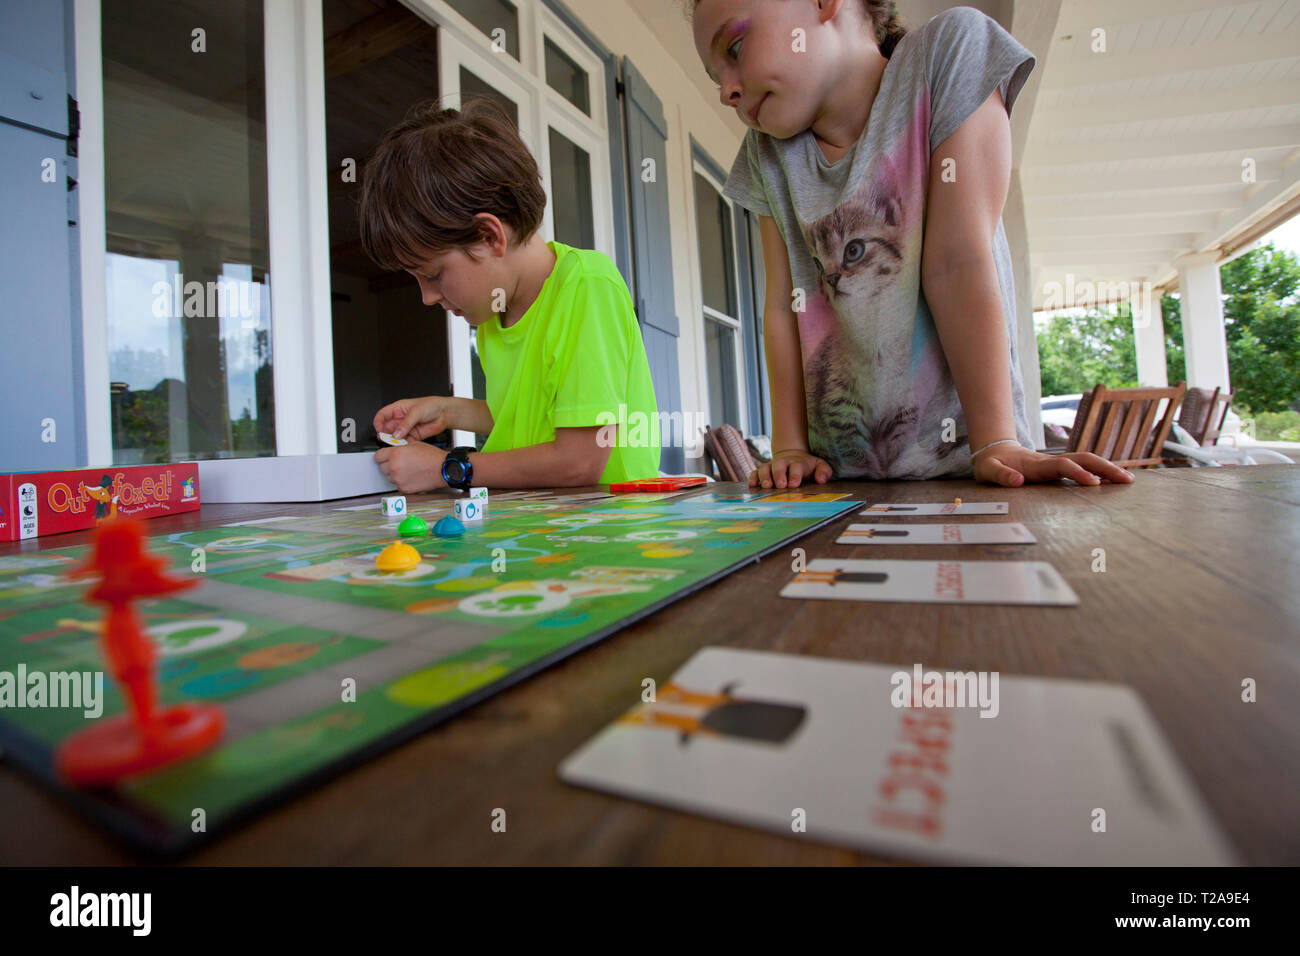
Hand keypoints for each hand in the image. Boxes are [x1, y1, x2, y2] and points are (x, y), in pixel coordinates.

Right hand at [373, 396, 455, 441]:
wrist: (445, 413)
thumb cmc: (431, 406)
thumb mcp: (416, 412)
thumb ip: (406, 424)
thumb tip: (396, 434)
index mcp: (397, 409)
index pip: (382, 415)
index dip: (378, 423)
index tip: (379, 430)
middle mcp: (400, 419)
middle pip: (387, 428)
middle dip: (385, 435)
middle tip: (387, 440)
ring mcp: (406, 428)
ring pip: (394, 437)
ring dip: (394, 442)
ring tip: (396, 444)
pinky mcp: (412, 436)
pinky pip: (404, 442)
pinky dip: (402, 446)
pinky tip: (404, 447)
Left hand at [374, 444, 447, 493]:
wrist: (443, 469)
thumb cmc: (432, 457)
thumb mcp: (414, 444)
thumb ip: (399, 447)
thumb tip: (392, 449)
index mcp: (395, 454)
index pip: (377, 456)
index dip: (382, 456)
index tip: (385, 457)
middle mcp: (394, 467)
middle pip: (382, 467)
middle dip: (389, 465)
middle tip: (400, 463)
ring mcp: (398, 479)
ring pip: (389, 477)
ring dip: (395, 474)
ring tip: (408, 470)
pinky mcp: (404, 488)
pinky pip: (398, 485)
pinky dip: (402, 482)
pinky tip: (412, 477)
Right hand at [749, 448, 832, 488]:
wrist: (792, 456)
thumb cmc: (807, 466)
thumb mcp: (819, 465)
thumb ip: (824, 471)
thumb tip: (821, 480)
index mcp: (797, 463)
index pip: (796, 467)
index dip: (795, 474)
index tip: (794, 484)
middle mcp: (783, 464)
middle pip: (779, 466)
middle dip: (779, 475)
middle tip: (780, 485)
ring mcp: (771, 467)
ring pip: (764, 468)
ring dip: (764, 477)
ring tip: (766, 486)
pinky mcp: (762, 472)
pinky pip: (755, 473)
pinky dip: (753, 478)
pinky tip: (752, 485)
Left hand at [973, 444, 1134, 486]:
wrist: (994, 451)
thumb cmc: (991, 463)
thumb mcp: (988, 470)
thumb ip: (1002, 475)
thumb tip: (1018, 481)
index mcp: (1037, 465)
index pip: (1062, 467)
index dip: (1078, 473)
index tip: (1093, 483)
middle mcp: (1051, 462)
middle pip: (1083, 460)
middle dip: (1104, 468)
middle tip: (1126, 480)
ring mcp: (1057, 464)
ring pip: (1087, 462)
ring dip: (1107, 469)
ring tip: (1128, 480)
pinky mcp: (1059, 469)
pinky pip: (1083, 468)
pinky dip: (1100, 472)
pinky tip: (1113, 481)